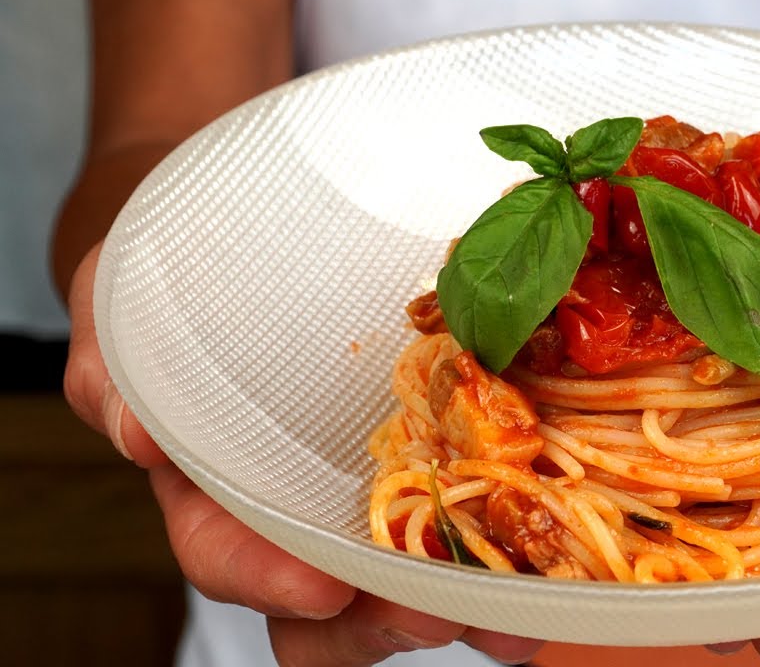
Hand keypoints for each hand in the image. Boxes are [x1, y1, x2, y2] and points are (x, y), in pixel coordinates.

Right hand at [63, 243, 542, 666]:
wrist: (251, 224)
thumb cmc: (181, 275)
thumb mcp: (124, 304)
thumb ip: (114, 369)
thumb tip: (139, 438)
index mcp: (221, 486)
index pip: (231, 556)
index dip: (270, 581)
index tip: (324, 587)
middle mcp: (304, 504)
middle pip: (333, 602)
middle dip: (383, 619)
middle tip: (436, 610)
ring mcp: (381, 483)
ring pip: (418, 575)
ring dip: (467, 602)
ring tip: (517, 610)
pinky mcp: (447, 448)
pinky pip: (483, 507)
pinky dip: (519, 537)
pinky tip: (560, 548)